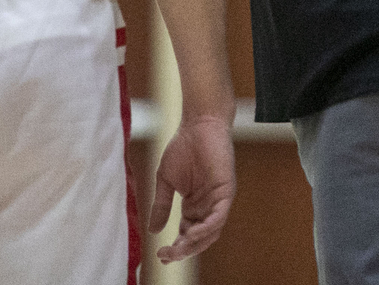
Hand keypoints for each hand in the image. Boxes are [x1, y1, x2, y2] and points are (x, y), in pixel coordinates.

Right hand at [149, 115, 235, 263]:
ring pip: (210, 232)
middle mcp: (208, 206)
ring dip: (195, 243)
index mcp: (194, 206)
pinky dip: (206, 228)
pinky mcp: (226, 191)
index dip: (176, 247)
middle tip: (167, 255)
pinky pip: (218, 217)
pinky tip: (191, 233)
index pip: (187, 234)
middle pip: (199, 238)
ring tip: (178, 249)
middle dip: (184, 250)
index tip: (160, 254)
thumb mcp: (166, 180)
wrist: (197, 124)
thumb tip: (153, 231)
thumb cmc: (183, 147)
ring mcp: (218, 200)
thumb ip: (161, 205)